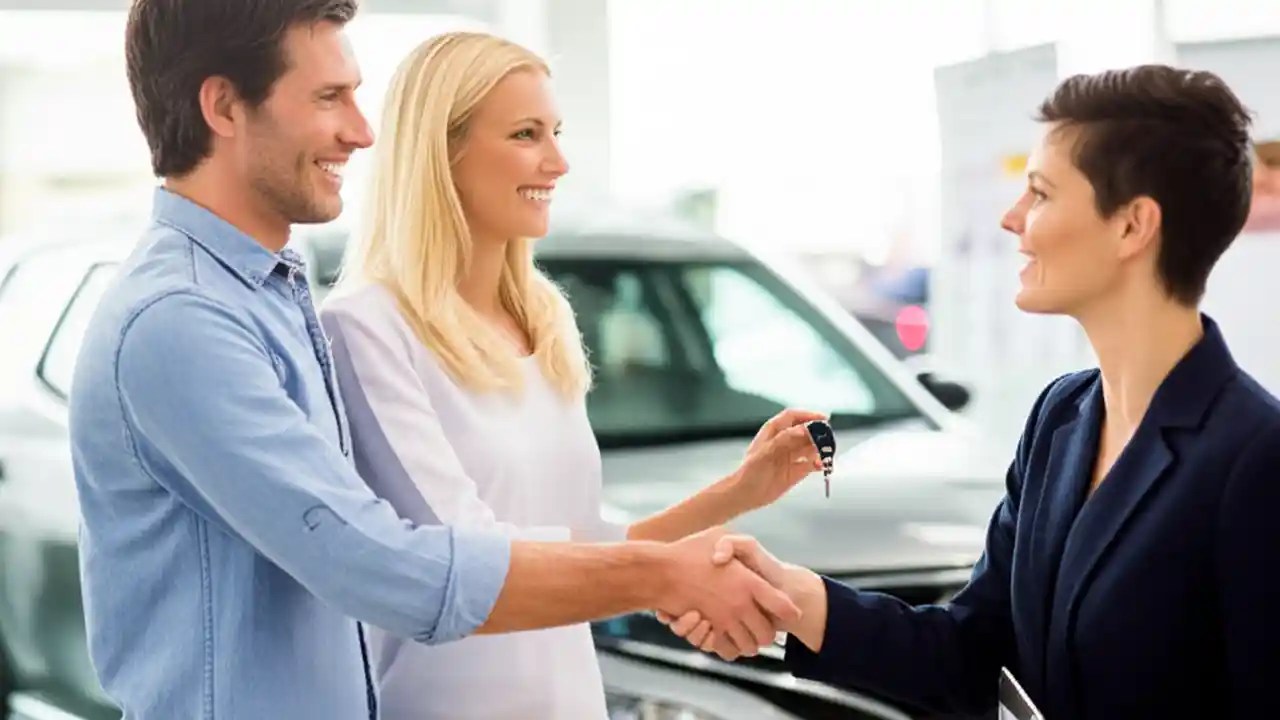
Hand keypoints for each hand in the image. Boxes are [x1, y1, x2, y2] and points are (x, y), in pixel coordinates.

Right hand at [655, 528, 801, 657]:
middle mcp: (741, 604)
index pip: (783, 606)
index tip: (790, 612)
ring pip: (750, 646)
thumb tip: (744, 558)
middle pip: (768, 633)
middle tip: (766, 628)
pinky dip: (730, 649)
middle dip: (769, 634)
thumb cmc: (687, 550)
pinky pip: (727, 650)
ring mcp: (724, 620)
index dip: (789, 611)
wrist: (659, 571)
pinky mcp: (707, 630)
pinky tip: (728, 639)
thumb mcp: (716, 534)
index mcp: (749, 581)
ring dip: (750, 644)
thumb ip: (734, 543)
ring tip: (748, 636)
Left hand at [732, 409, 826, 509]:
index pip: (793, 417)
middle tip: (828, 438)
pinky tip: (821, 465)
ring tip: (826, 452)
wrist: (746, 495)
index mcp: (774, 431)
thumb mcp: (766, 452)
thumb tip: (803, 429)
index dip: (808, 415)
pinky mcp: (796, 471)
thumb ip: (784, 439)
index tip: (823, 419)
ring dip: (820, 448)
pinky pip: (812, 464)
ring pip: (811, 447)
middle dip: (818, 433)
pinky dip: (819, 463)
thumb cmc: (750, 471)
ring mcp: (791, 456)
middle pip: (806, 431)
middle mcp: (785, 441)